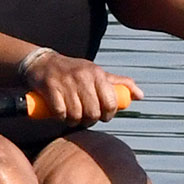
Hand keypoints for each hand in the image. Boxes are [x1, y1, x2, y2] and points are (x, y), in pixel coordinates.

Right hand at [20, 49, 142, 124]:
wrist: (43, 62)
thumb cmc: (75, 71)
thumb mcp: (98, 73)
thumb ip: (120, 84)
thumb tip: (141, 96)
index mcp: (97, 74)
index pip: (111, 102)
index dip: (108, 115)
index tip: (103, 116)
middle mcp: (83, 76)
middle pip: (93, 112)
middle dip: (90, 120)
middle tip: (86, 119)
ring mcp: (66, 82)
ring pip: (76, 114)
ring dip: (74, 121)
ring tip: (73, 117)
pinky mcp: (50, 87)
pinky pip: (60, 112)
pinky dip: (60, 117)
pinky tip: (61, 114)